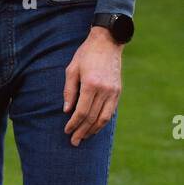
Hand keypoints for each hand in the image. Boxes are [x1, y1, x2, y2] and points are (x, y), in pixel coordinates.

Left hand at [63, 28, 122, 145]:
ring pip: (104, 118)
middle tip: (74, 142)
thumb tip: (67, 111)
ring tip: (84, 138)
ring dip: (93, 130)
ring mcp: (113, 91)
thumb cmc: (85, 54)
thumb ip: (69, 91)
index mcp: (91, 84)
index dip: (74, 123)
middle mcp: (104, 90)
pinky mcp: (118, 91)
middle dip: (82, 131)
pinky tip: (95, 127)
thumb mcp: (72, 69)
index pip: (82, 111)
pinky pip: (111, 111)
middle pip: (93, 117)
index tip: (67, 131)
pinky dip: (103, 122)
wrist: (107, 42)